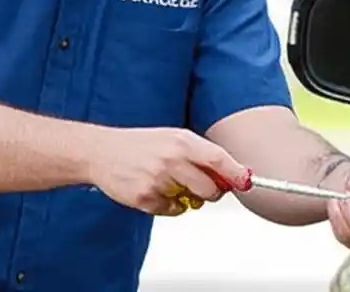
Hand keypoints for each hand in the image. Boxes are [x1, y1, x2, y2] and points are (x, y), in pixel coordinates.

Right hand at [87, 127, 249, 216]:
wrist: (102, 152)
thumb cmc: (141, 144)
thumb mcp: (173, 138)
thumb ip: (200, 155)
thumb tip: (230, 175)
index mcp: (182, 142)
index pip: (218, 159)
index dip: (236, 174)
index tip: (247, 182)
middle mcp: (172, 160)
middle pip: (211, 189)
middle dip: (212, 193)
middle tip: (202, 187)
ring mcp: (158, 180)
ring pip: (193, 202)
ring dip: (188, 198)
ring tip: (171, 183)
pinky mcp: (145, 198)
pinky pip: (172, 211)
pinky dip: (169, 205)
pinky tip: (155, 189)